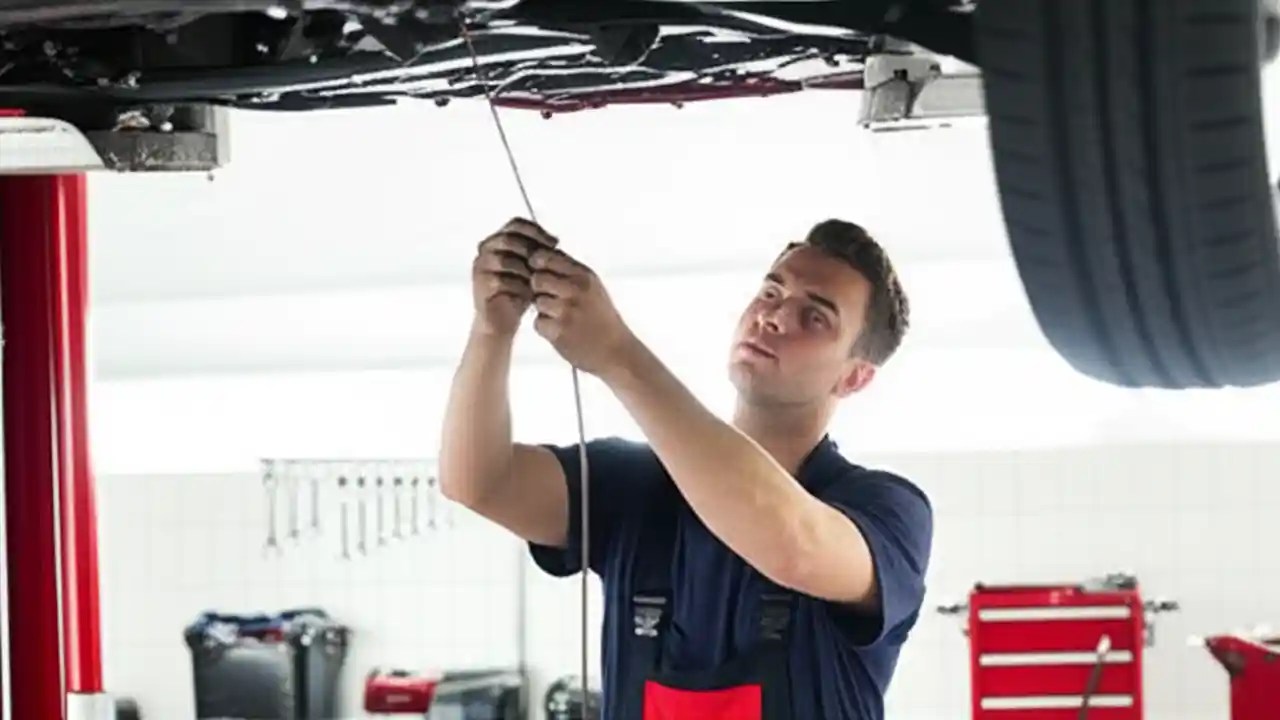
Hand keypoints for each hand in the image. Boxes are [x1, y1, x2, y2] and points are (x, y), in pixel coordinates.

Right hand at [471, 218, 557, 336]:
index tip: (555, 243)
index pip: (516, 223)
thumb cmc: (519, 291)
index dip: (537, 231)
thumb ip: (540, 251)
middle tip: (548, 263)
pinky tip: (530, 294)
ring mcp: (480, 266)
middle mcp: (485, 249)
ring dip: (526, 271)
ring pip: (505, 260)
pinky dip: (519, 287)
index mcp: (498, 239)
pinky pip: (501, 281)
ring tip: (539, 282)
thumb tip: (554, 240)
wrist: (503, 320)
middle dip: (532, 250)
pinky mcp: (479, 285)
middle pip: (509, 239)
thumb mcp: (533, 267)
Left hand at [530, 248, 635, 375]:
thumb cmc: (601, 317)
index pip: (546, 257)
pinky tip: (561, 331)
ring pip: (537, 301)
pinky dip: (545, 328)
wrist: (617, 351)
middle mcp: (576, 290)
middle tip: (550, 298)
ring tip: (559, 316)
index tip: (541, 273)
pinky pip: (538, 323)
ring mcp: (567, 311)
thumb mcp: (593, 286)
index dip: (538, 264)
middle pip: (537, 278)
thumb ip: (569, 271)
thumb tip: (539, 254)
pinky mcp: (559, 332)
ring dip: (543, 310)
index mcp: (584, 275)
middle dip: (539, 288)